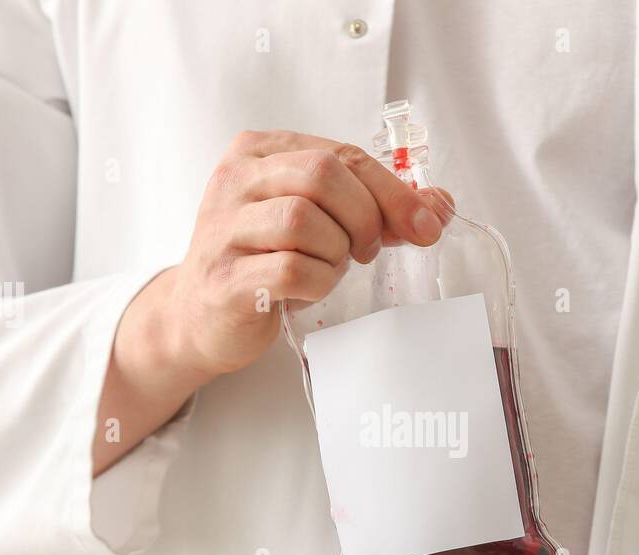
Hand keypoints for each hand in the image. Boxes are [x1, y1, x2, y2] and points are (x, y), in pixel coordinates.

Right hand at [167, 128, 447, 379]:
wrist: (200, 318)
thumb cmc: (265, 263)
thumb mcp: (319, 224)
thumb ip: (375, 208)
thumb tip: (439, 205)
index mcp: (259, 152)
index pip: (340, 154)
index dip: (393, 191)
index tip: (427, 225)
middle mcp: (235, 179)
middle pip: (322, 174)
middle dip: (364, 216)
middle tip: (367, 250)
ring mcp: (224, 228)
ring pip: (303, 219)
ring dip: (335, 252)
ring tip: (329, 268)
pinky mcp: (225, 277)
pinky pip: (289, 269)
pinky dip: (317, 282)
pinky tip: (311, 288)